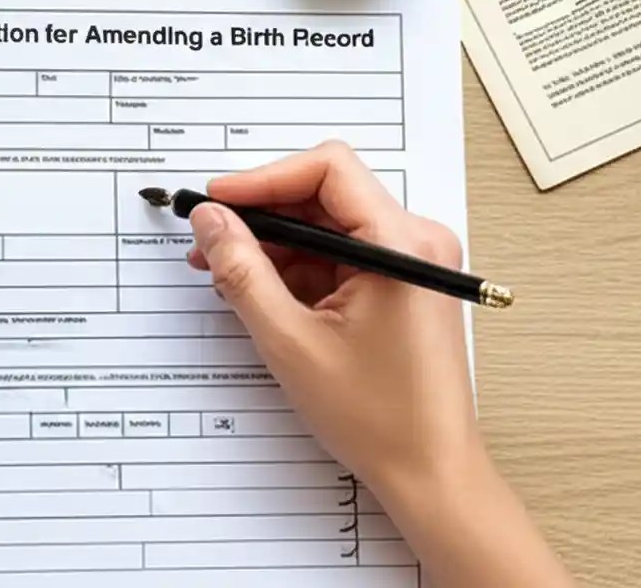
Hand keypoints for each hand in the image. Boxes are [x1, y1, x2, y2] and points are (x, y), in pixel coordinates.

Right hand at [186, 141, 477, 491]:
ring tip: (226, 274)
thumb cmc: (382, 418)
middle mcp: (415, 242)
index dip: (262, 178)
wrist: (430, 471)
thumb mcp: (290, 340)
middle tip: (211, 239)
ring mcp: (410, 263)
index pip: (327, 169)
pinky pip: (339, 255)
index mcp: (401, 245)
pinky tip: (261, 293)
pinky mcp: (401, 284)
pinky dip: (297, 268)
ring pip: (327, 226)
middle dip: (261, 214)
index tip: (219, 200)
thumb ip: (242, 272)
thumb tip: (212, 223)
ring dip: (275, 245)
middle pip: (324, 195)